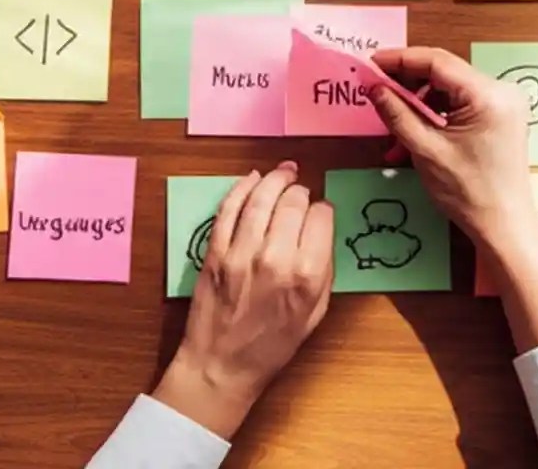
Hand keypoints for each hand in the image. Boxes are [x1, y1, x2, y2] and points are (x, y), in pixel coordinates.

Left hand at [153, 161, 333, 439]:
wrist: (222, 365)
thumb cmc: (273, 345)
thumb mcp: (316, 312)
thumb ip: (323, 269)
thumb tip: (321, 231)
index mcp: (307, 274)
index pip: (322, 217)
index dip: (323, 209)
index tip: (320, 211)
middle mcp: (277, 257)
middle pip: (293, 202)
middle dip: (301, 190)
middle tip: (301, 189)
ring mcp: (241, 252)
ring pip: (261, 197)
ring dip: (274, 179)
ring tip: (283, 172)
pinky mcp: (215, 251)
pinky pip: (229, 208)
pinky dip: (242, 188)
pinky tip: (252, 179)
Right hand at [369, 47, 535, 252]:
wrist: (504, 225)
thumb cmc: (469, 192)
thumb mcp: (425, 150)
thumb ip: (397, 113)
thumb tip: (374, 86)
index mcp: (488, 95)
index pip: (437, 62)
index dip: (400, 59)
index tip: (372, 63)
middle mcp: (502, 91)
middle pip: (444, 73)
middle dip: (407, 82)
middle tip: (376, 90)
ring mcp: (504, 103)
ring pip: (450, 89)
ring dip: (419, 104)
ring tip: (394, 128)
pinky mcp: (501, 116)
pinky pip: (461, 104)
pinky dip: (436, 115)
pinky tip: (414, 135)